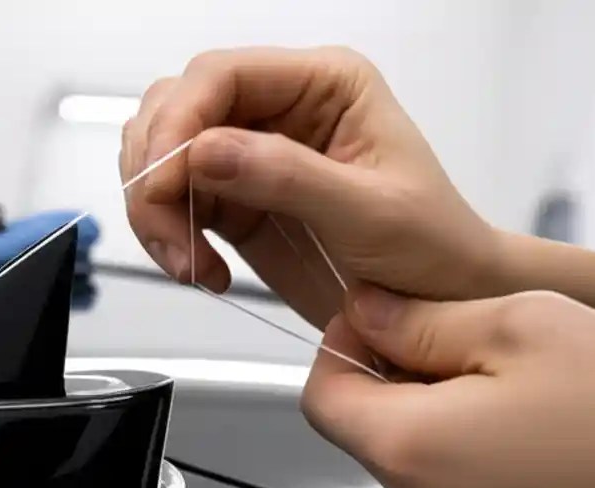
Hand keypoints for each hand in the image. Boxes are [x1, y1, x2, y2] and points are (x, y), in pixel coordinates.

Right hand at [121, 46, 505, 328]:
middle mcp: (280, 107)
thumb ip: (287, 177)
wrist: (439, 305)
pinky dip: (168, 238)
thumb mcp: (371, 214)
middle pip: (175, 111)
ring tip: (189, 263)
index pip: (220, 75)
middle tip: (170, 233)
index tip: (163, 182)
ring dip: (155, 212)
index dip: (178, 124)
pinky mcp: (232, 198)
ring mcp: (249, 152)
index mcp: (324, 84)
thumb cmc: (433, 248)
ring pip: (160, 155)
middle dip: (155, 173)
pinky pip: (170, 203)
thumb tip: (207, 151)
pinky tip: (202, 269)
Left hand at [303, 284, 594, 487]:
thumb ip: (421, 320)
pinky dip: (465, 433)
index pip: (320, 395)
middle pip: (361, 423)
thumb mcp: (519, 327)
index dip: (342, 343)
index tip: (384, 310)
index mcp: (409, 448)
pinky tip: (525, 406)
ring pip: (408, 446)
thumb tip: (363, 311)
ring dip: (433, 399)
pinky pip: (449, 473)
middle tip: (458, 328)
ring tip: (505, 365)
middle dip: (392, 368)